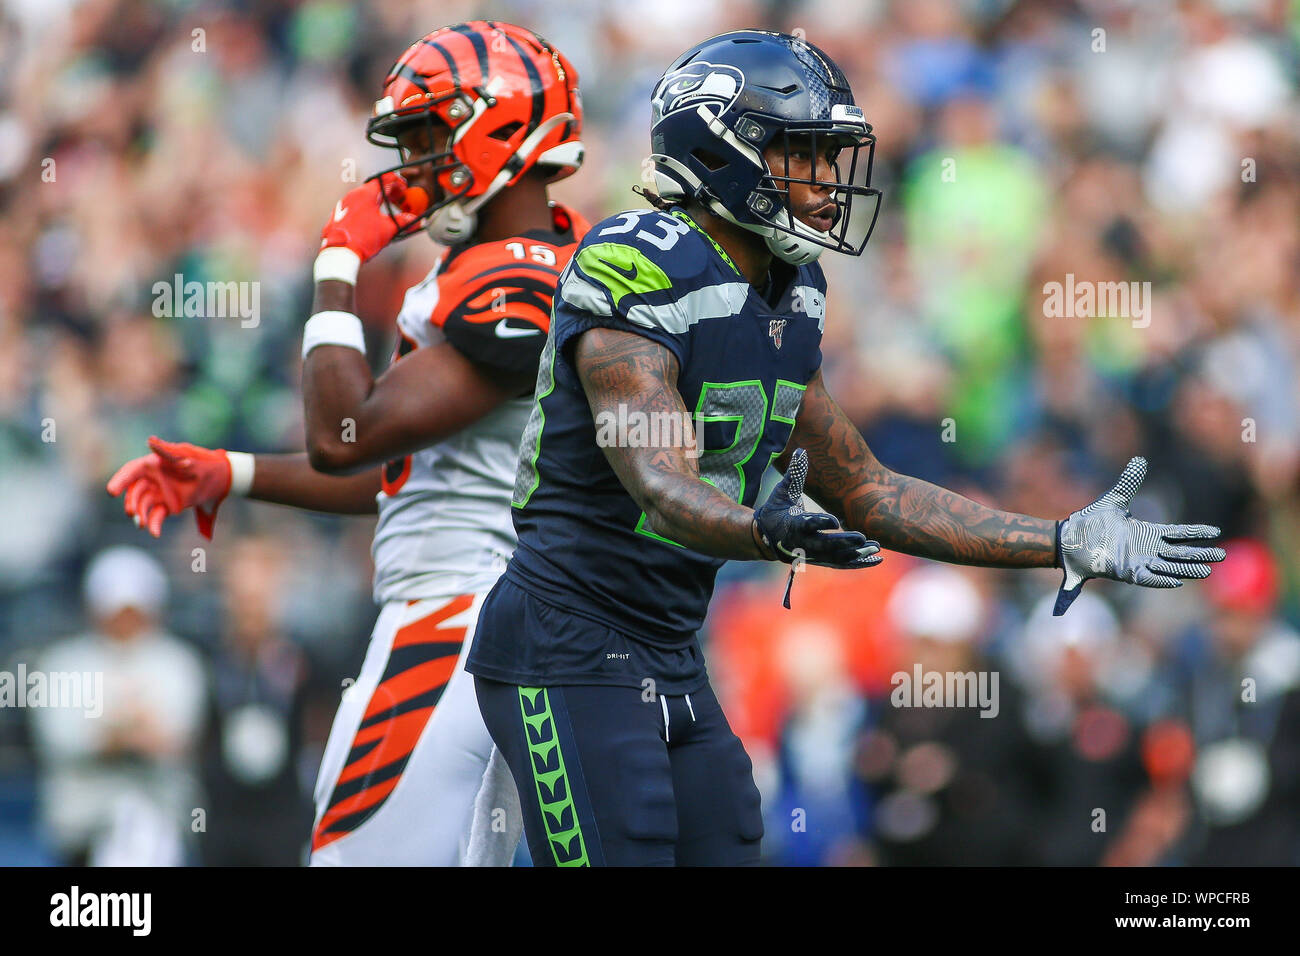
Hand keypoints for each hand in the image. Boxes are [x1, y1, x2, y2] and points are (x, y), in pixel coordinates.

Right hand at [106, 436, 231, 538]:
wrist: (218, 477)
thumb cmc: (201, 460)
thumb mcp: (185, 454)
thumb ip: (167, 450)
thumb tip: (150, 441)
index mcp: (152, 465)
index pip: (131, 472)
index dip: (120, 480)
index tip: (111, 492)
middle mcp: (152, 479)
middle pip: (135, 492)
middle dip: (131, 502)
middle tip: (132, 512)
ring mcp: (158, 494)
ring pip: (143, 505)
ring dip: (140, 515)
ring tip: (142, 524)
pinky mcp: (167, 506)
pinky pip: (157, 516)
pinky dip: (154, 525)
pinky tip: (155, 533)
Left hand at [318, 173, 427, 263]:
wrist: (340, 252)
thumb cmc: (361, 238)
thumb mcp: (388, 229)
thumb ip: (403, 222)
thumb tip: (413, 220)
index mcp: (366, 194)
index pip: (384, 179)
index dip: (397, 182)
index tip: (403, 187)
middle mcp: (353, 195)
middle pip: (374, 187)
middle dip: (389, 192)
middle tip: (398, 199)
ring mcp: (344, 204)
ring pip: (364, 197)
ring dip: (377, 200)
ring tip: (387, 210)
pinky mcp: (339, 214)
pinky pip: (356, 206)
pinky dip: (367, 208)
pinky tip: (372, 219)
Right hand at [753, 448, 881, 568]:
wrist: (767, 538)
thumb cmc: (777, 510)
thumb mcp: (782, 492)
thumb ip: (794, 474)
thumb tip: (801, 451)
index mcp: (794, 525)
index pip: (808, 525)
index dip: (821, 523)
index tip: (836, 521)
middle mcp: (804, 543)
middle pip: (826, 546)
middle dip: (844, 542)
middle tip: (862, 537)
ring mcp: (813, 555)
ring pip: (837, 558)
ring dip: (857, 554)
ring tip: (876, 547)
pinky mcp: (822, 560)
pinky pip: (842, 564)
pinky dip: (860, 562)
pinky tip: (877, 558)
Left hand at [1054, 456, 1225, 614]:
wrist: (1068, 540)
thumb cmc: (1091, 523)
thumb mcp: (1113, 501)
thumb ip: (1129, 483)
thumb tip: (1140, 460)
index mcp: (1146, 533)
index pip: (1178, 533)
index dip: (1196, 533)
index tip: (1216, 532)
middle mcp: (1146, 549)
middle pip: (1180, 553)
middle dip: (1200, 554)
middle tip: (1222, 556)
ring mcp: (1137, 561)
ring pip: (1168, 567)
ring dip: (1186, 569)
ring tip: (1206, 571)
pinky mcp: (1124, 572)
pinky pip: (1147, 577)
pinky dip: (1160, 579)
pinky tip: (1176, 581)